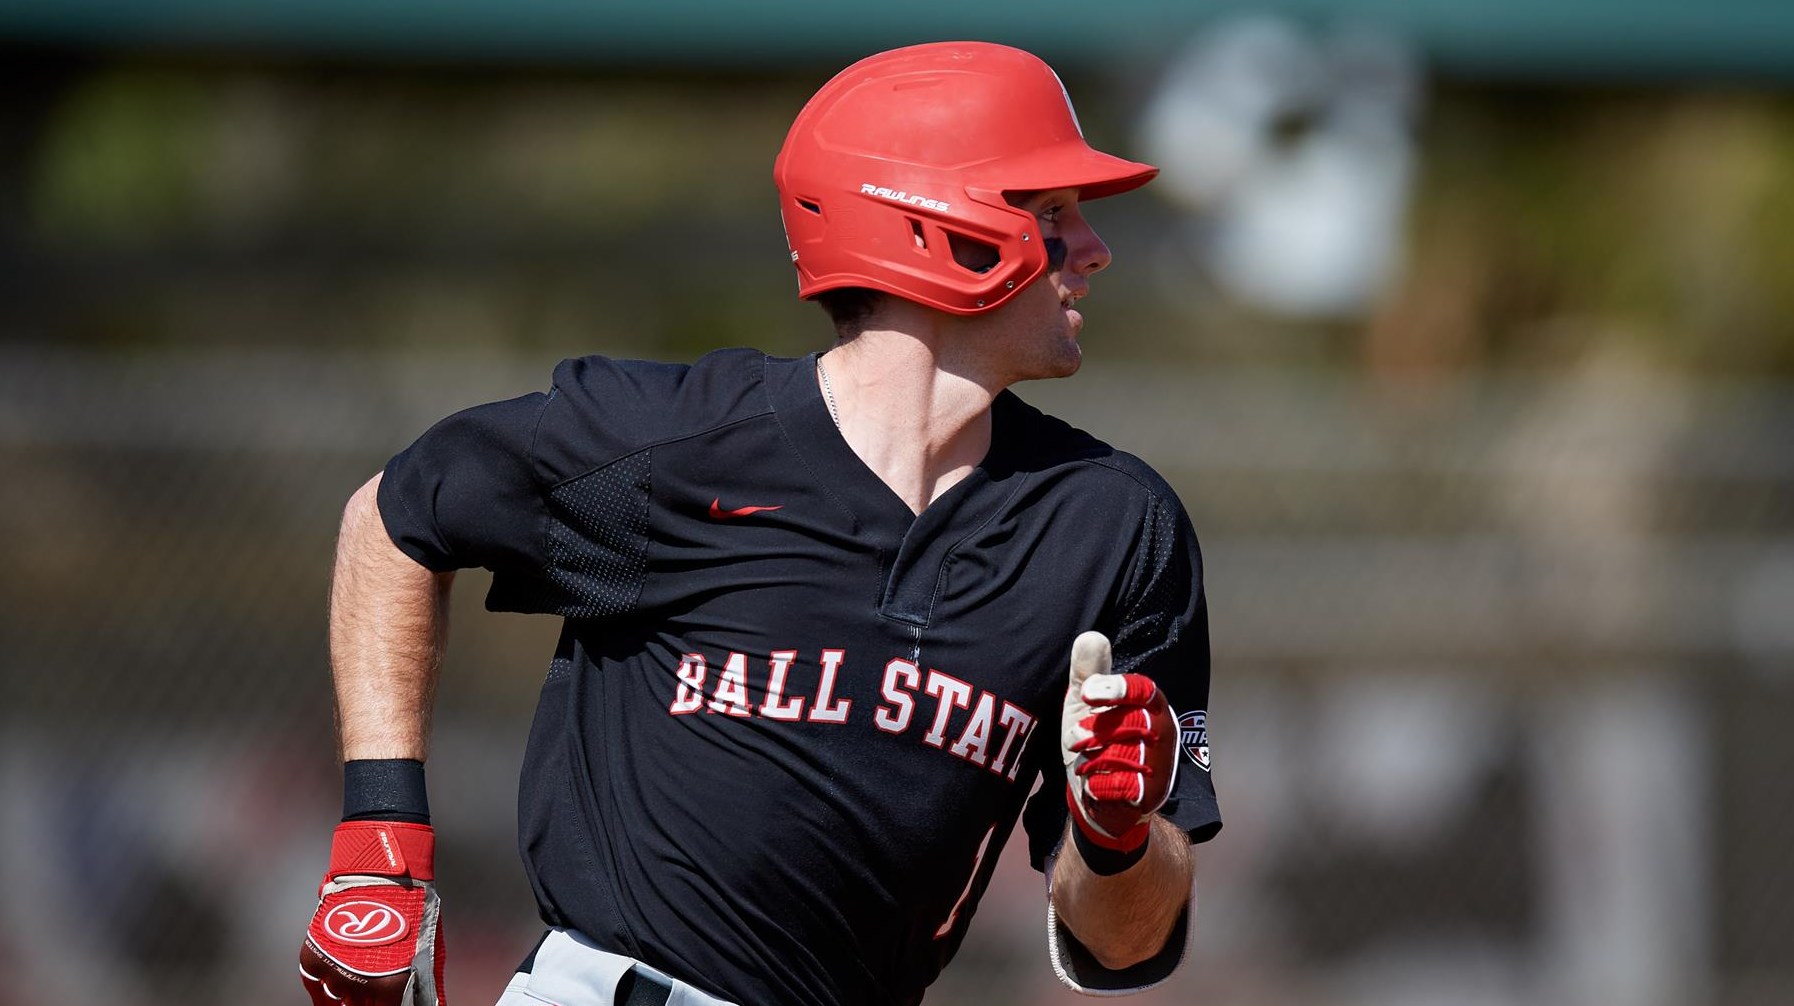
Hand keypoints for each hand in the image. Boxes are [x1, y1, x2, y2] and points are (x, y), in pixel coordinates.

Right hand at [301, 821, 444, 1005]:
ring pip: (340, 1000)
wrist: (381, 874)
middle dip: (368, 1003)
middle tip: (373, 996)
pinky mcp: (314, 959)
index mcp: (392, 986)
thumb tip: (425, 1004)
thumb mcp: (426, 950)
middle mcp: (361, 984)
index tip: (389, 1003)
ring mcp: (336, 971)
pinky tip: (332, 999)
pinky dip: (323, 995)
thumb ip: (423, 984)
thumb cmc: (409, 909)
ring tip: (359, 986)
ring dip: (349, 996)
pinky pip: (315, 989)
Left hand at [1060, 631, 1176, 852]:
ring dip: (1094, 759)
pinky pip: (1123, 786)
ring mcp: (1161, 764)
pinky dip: (1099, 785)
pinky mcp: (1153, 795)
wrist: (1098, 797)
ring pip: (1126, 755)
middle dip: (1097, 731)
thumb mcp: (1083, 705)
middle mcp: (1163, 731)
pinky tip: (1095, 784)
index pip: (1143, 690)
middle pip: (1133, 722)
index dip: (1116, 688)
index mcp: (1151, 703)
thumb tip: (1091, 636)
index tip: (1087, 692)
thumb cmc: (1094, 741)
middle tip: (1074, 738)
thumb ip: (1087, 673)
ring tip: (1085, 762)